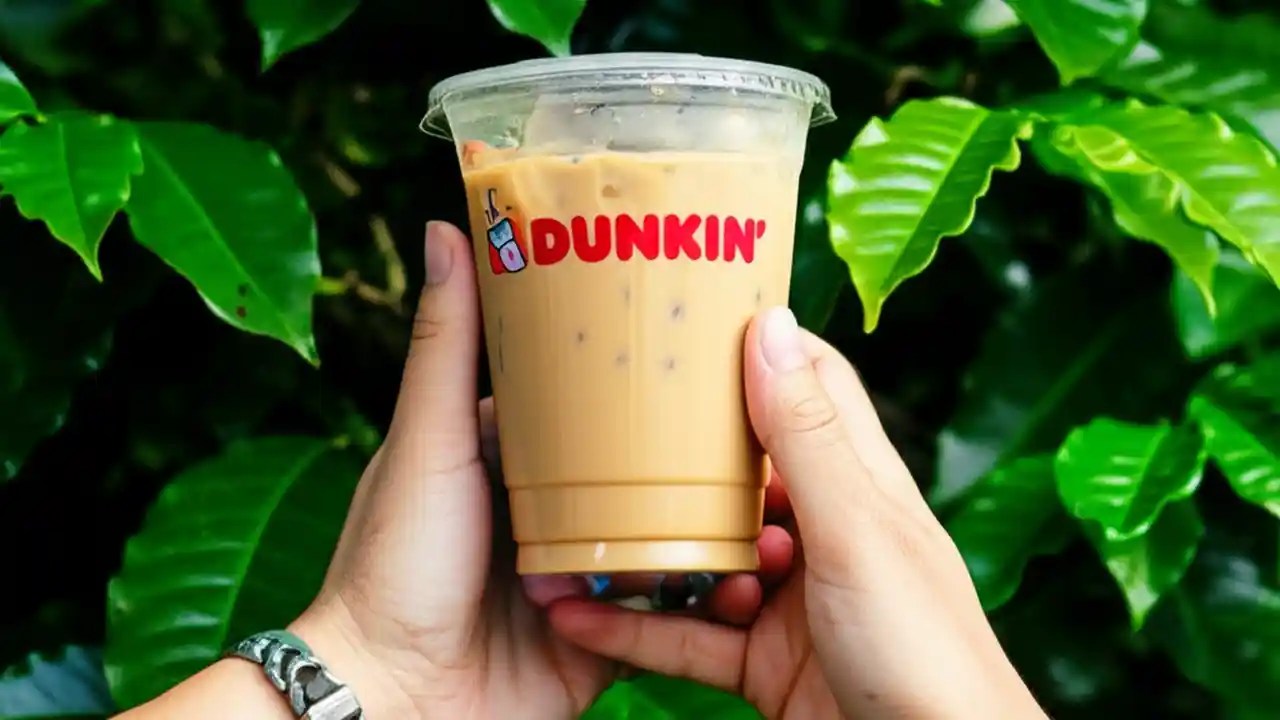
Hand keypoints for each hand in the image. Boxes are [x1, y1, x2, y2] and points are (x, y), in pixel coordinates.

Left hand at [287, 221, 770, 718]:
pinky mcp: (610, 628)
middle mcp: (552, 503)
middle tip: (763, 396)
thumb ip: (445, 347)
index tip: (695, 314)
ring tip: (777, 477)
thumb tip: (447, 228)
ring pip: (667, 524)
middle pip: (636, 454)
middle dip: (694, 433)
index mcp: (509, 450)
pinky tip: (759, 555)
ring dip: (717, 509)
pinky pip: (670, 599)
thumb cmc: (397, 564)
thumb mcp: (428, 440)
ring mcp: (584, 568)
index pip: (582, 389)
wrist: (403, 701)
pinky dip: (709, 582)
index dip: (633, 356)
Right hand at [547, 308, 1048, 718]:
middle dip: (674, 446)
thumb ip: (807, 437)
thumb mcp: (856, 532)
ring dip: (642, 543)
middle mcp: (823, 531)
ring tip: (568, 521)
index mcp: (858, 483)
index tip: (686, 314)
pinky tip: (573, 616)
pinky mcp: (760, 663)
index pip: (808, 386)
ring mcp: (789, 599)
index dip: (756, 346)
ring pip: (700, 553)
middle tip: (597, 410)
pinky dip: (630, 627)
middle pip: (739, 467)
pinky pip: (682, 637)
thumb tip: (769, 325)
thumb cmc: (925, 651)